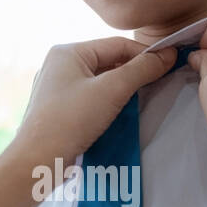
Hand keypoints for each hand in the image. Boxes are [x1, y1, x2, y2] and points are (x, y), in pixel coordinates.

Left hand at [14, 37, 176, 167]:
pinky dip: (108, 105)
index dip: (145, 55)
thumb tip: (169, 54)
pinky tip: (121, 116)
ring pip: (100, 83)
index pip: (117, 45)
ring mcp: (56, 90)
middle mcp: (59, 66)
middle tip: (160, 86)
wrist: (37, 161)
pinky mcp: (58, 111)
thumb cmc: (71, 120)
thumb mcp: (112, 90)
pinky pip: (90, 100)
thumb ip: (142, 70)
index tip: (170, 66)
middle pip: (108, 63)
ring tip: (143, 102)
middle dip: (133, 74)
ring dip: (122, 92)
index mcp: (68, 52)